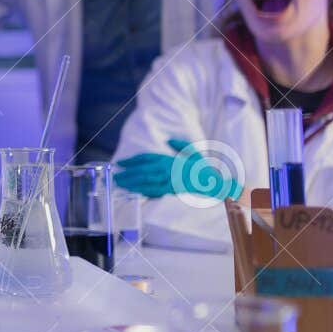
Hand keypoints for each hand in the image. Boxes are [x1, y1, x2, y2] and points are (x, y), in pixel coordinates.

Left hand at [115, 138, 241, 200]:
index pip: (148, 158)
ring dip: (132, 182)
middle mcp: (170, 168)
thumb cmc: (204, 169)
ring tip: (120, 183)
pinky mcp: (174, 190)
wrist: (216, 182)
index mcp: (172, 158)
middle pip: (145, 169)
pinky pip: (156, 190)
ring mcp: (172, 179)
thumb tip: (168, 140)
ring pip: (148, 180)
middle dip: (128, 172)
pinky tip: (134, 191)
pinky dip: (144, 191)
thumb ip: (180, 145)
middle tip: (115, 175)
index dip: (133, 160)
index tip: (121, 163)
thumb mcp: (194, 153)